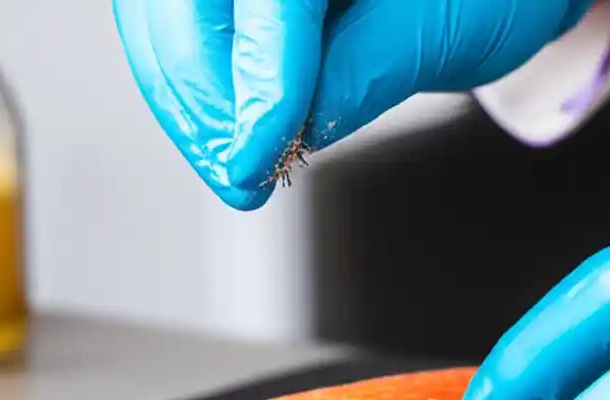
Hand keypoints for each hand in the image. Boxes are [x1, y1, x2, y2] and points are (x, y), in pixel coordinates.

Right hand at [113, 0, 591, 209]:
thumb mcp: (441, 31)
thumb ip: (359, 74)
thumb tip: (289, 130)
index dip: (255, 82)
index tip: (255, 158)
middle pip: (185, 7)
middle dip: (199, 98)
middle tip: (237, 172)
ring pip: (168, 19)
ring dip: (187, 101)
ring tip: (233, 167)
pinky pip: (187, 27)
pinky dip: (196, 85)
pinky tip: (226, 136)